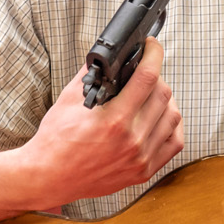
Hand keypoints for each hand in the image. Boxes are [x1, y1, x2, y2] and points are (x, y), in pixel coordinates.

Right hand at [18, 38, 183, 206]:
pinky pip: (174, 143)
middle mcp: (132, 140)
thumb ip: (92, 74)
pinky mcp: (144, 171)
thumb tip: (111, 57)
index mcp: (114, 120)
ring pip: (173, 117)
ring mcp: (140, 158)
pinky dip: (171, 126)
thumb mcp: (69, 99)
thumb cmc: (56, 141)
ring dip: (165, 100)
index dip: (154, 55)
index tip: (152, 46)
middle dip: (156, 76)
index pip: (147, 77)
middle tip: (145, 73)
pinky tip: (159, 118)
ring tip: (151, 96)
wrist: (49, 177)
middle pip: (163, 95)